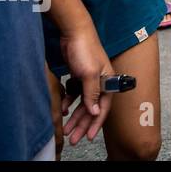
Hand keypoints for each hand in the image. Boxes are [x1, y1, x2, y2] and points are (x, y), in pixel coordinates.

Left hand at [58, 24, 112, 145]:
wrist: (74, 32)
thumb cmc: (86, 50)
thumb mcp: (90, 73)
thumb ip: (92, 94)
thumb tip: (95, 113)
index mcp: (108, 82)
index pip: (103, 108)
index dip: (96, 124)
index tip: (88, 137)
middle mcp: (101, 83)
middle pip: (92, 109)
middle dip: (83, 124)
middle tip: (73, 138)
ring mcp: (90, 80)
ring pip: (83, 104)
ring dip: (75, 117)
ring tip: (66, 129)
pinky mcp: (79, 76)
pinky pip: (75, 95)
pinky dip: (69, 103)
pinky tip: (62, 109)